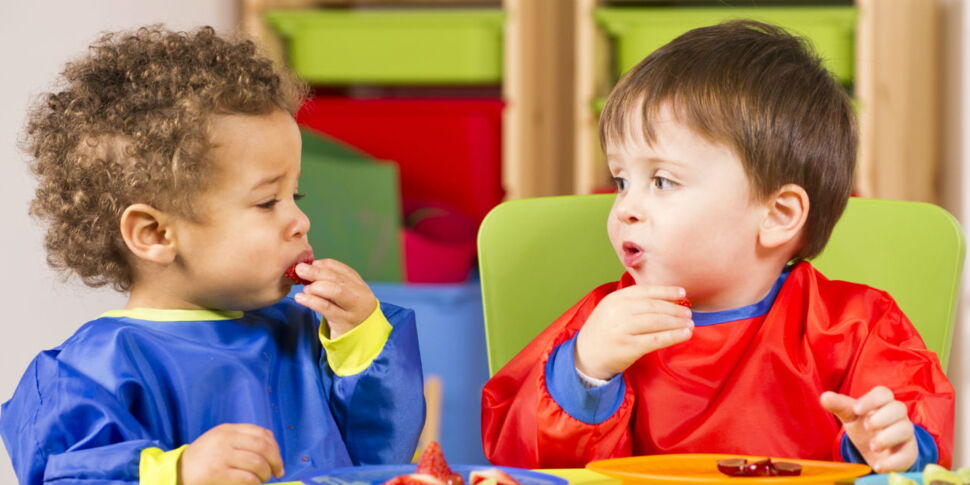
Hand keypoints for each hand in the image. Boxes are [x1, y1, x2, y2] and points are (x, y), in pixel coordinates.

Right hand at [179, 423, 283, 484]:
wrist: (176, 472)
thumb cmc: (203, 459)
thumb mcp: (220, 441)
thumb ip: (242, 438)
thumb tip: (272, 443)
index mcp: (227, 430)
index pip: (261, 433)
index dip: (275, 447)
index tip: (278, 459)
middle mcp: (225, 440)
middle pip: (262, 447)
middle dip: (275, 461)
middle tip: (277, 472)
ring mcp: (221, 456)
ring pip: (257, 464)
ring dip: (265, 474)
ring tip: (262, 479)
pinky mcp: (217, 474)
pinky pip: (247, 478)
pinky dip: (255, 483)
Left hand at [293, 258, 376, 338]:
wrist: (362, 340)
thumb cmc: (349, 315)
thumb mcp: (347, 298)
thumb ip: (334, 283)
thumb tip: (312, 267)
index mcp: (361, 286)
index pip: (344, 270)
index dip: (326, 265)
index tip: (311, 263)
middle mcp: (360, 296)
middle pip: (339, 279)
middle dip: (317, 272)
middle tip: (300, 269)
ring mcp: (353, 309)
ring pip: (336, 291)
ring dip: (316, 286)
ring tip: (304, 288)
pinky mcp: (344, 322)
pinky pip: (326, 308)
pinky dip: (311, 301)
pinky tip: (300, 298)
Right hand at [574, 285, 692, 379]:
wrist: (585, 355)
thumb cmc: (604, 331)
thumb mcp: (612, 309)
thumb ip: (633, 302)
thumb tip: (666, 298)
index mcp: (615, 299)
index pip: (645, 291)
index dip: (666, 291)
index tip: (682, 292)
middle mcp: (618, 312)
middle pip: (654, 307)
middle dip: (675, 308)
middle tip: (688, 312)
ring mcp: (623, 329)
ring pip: (657, 322)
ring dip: (677, 322)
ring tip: (689, 323)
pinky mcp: (629, 347)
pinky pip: (657, 339)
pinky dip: (674, 336)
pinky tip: (685, 334)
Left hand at [820, 386, 917, 472]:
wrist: (875, 451)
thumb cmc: (863, 426)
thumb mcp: (849, 415)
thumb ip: (839, 406)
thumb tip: (824, 396)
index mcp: (882, 402)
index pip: (883, 393)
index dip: (871, 400)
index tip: (856, 410)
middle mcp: (897, 416)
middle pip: (899, 408)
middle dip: (882, 417)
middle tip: (866, 427)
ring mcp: (905, 433)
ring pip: (905, 429)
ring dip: (887, 438)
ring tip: (872, 446)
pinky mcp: (908, 452)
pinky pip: (907, 454)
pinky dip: (892, 461)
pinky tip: (878, 466)